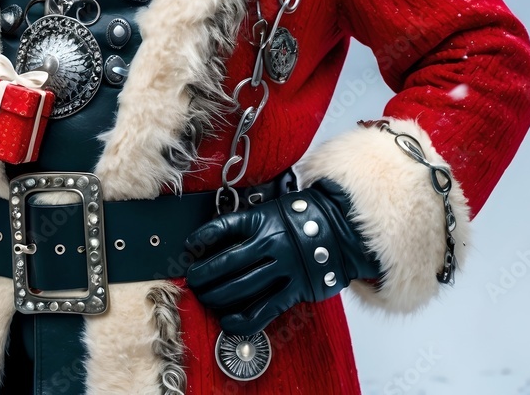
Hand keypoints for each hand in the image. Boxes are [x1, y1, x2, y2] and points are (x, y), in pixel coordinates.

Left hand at [185, 179, 380, 334]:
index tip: (190, 245)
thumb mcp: (273, 207)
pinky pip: (265, 309)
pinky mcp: (296, 289)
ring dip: (218, 296)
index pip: (224, 226)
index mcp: (263, 218)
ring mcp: (284, 267)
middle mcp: (271, 242)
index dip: (203, 237)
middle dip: (205, 274)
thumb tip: (216, 237)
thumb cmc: (301, 217)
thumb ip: (249, 221)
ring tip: (205, 298)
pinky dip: (244, 319)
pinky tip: (228, 322)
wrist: (340, 228)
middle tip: (193, 280)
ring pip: (243, 286)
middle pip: (228, 262)